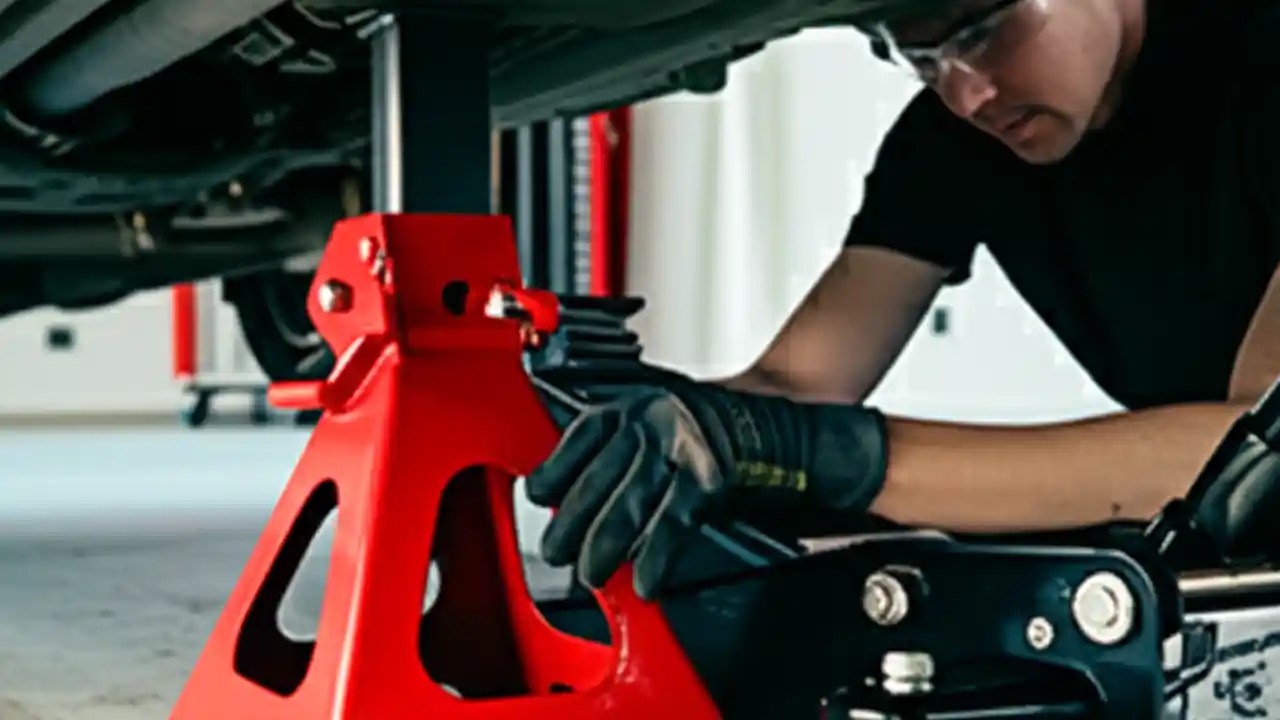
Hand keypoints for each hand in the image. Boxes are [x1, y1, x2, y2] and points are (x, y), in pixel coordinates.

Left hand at [526, 378, 888, 598]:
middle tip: (556, 551)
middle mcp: (654, 417)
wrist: (793, 423)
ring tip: (590, 574)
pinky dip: (655, 557)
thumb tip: (583, 492)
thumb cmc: (728, 429)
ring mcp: (683, 444)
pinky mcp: (712, 475)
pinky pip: (672, 523)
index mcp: (639, 401)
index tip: (538, 497)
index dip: (555, 471)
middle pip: (599, 477)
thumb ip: (627, 447)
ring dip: (604, 546)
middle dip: (573, 522)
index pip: (581, 437)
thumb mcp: (666, 420)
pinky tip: (644, 580)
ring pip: (629, 504)